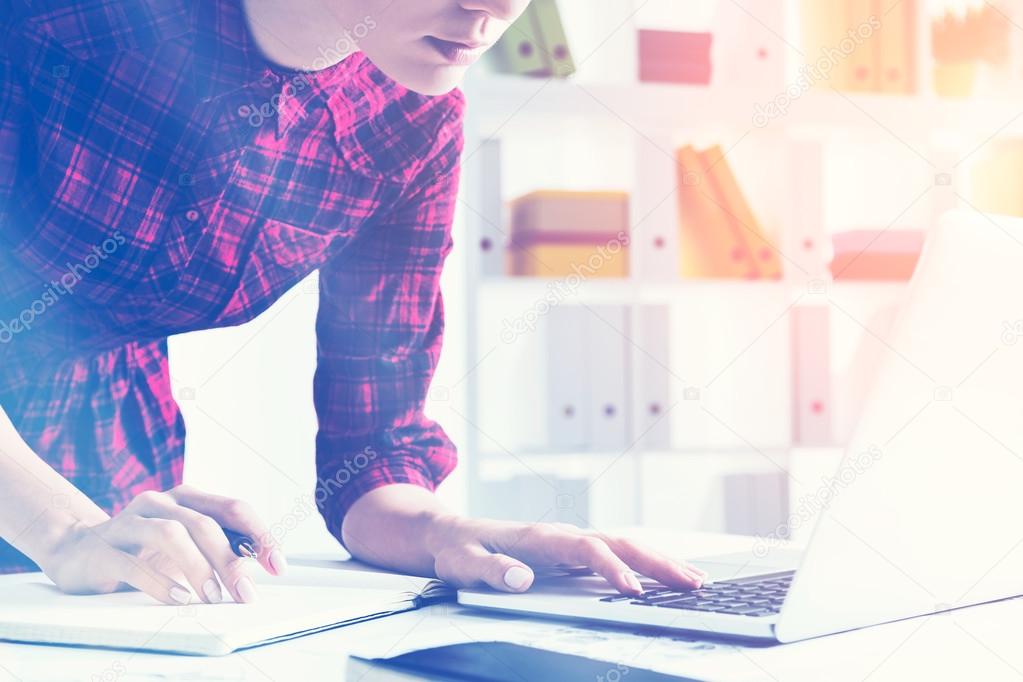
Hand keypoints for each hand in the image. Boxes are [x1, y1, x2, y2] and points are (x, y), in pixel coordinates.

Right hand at [40, 485, 284, 604]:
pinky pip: (134, 562)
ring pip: (172, 534)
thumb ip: (218, 548)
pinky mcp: (103, 547)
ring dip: (199, 567)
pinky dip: (160, 581)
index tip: (278, 565)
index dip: (260, 535)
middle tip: (246, 592)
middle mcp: (160, 503)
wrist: (76, 551)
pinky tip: (179, 597)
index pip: (234, 509)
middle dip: (231, 559)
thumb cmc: (142, 549)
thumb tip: (257, 568)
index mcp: (187, 498)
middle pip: (205, 523)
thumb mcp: (186, 547)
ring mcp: (129, 521)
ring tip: (214, 596)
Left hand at [422, 516, 705, 594]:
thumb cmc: (459, 548)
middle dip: (657, 562)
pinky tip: (665, 579)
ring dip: (660, 561)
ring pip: (625, 546)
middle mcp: (562, 535)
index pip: (586, 548)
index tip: (633, 590)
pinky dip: (645, 565)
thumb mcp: (464, 562)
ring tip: (695, 580)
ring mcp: (571, 543)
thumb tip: (522, 579)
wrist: (452, 533)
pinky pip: (617, 555)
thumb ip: (491, 570)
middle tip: (691, 583)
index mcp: (540, 536)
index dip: (611, 567)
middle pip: (619, 542)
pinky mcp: (573, 553)